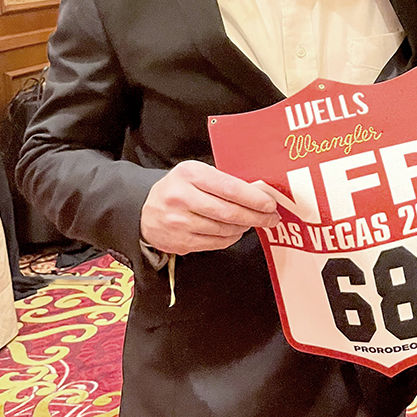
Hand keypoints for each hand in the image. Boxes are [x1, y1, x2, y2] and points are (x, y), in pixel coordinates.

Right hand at [139, 160, 282, 254]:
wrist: (146, 209)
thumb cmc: (178, 188)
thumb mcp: (195, 173)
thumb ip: (222, 180)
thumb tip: (257, 194)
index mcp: (189, 174)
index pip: (229, 188)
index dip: (253, 198)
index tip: (269, 203)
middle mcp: (182, 198)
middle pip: (228, 212)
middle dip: (255, 216)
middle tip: (270, 218)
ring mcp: (179, 222)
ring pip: (224, 229)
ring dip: (244, 227)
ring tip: (252, 222)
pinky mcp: (180, 242)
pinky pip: (215, 242)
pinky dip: (230, 238)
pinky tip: (235, 231)